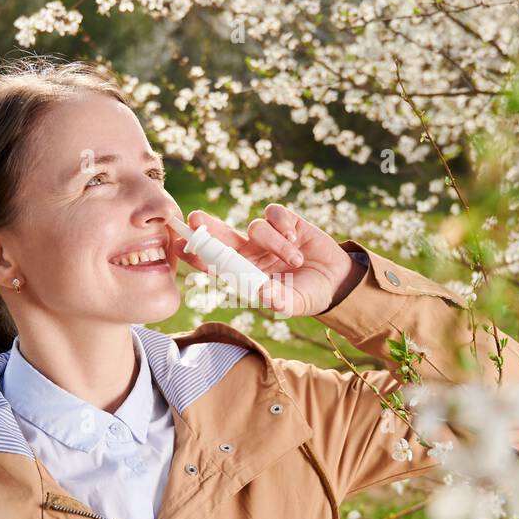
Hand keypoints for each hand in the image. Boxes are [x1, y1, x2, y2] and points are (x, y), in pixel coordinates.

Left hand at [170, 203, 362, 317]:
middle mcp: (250, 251)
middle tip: (196, 219)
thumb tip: (264, 294)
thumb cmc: (308, 295)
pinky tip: (296, 239)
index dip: (198, 253)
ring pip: (256, 228)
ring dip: (274, 243)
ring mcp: (267, 236)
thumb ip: (280, 301)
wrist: (336, 280)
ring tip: (296, 261)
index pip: (215, 262)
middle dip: (209, 227)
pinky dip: (283, 226)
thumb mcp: (294, 303)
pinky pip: (274, 214)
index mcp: (244, 272)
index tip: (182, 247)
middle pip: (223, 236)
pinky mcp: (285, 221)